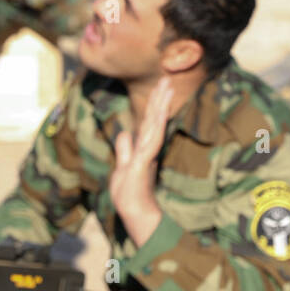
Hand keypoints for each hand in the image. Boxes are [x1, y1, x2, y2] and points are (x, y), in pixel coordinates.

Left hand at [110, 78, 173, 246]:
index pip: (149, 121)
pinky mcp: (145, 161)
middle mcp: (148, 147)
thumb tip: (123, 133)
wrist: (133, 213)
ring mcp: (148, 153)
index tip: (160, 86)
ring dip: (161, 104)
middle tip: (167, 78)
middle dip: (160, 98)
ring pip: (156, 123)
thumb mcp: (122, 168)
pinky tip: (161, 110)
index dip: (154, 103)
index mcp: (143, 148)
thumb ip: (125, 150)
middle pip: (155, 117)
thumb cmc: (129, 195)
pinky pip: (152, 137)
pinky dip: (157, 123)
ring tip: (167, 86)